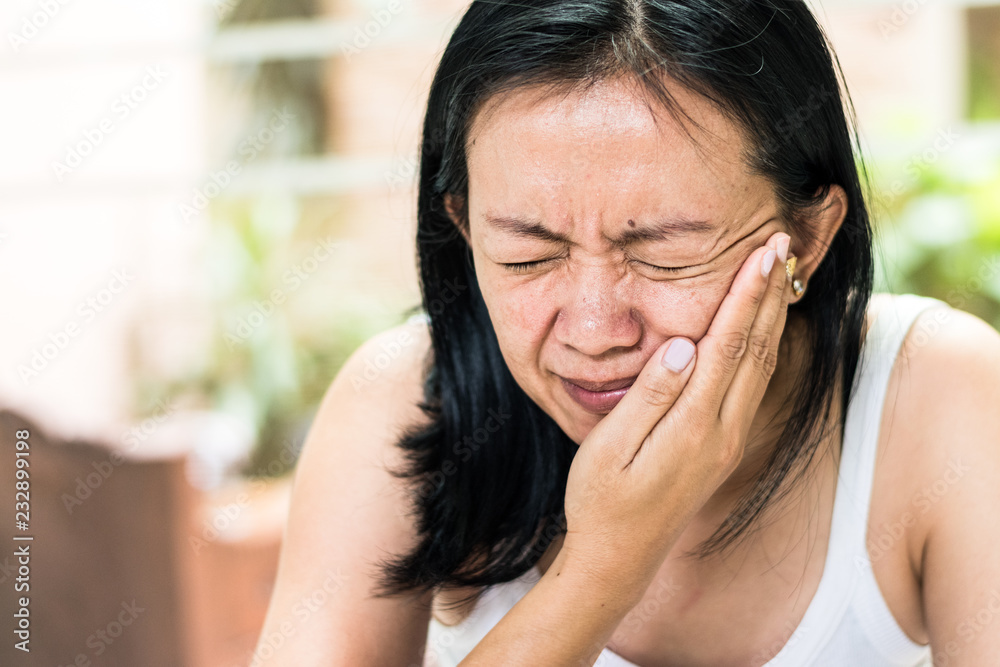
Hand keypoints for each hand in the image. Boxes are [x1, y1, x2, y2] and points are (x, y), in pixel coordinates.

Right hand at [559, 230, 793, 589]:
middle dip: (770, 294)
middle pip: (756, 350)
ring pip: (762, 367)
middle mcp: (722, 432)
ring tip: (779, 275)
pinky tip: (761, 330)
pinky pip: (753, 386)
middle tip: (782, 244)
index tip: (762, 252)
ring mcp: (727, 442)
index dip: (746, 295)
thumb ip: (650, 396)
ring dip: (772, 318)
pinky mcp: (723, 448)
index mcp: (694, 426)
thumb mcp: (611, 449)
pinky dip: (763, 347)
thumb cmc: (601, 502)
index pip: (728, 345)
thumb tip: (683, 346)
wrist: (618, 559)